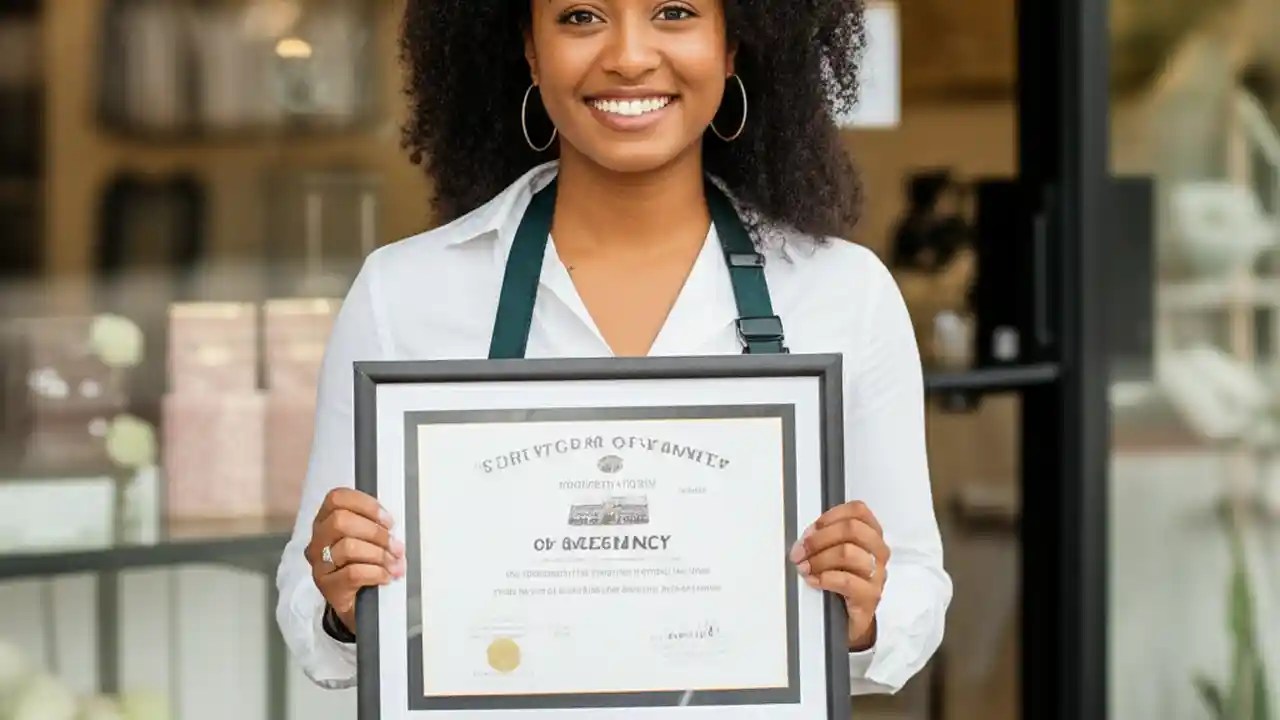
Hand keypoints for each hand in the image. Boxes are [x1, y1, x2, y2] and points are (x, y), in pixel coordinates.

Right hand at [305, 488, 404, 634]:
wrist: (357, 606)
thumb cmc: (366, 565)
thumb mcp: (369, 541)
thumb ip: (375, 526)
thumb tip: (392, 526)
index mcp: (326, 521)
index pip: (337, 499)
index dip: (366, 505)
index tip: (389, 521)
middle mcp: (318, 540)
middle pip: (340, 521)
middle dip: (375, 532)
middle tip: (396, 546)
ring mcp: (319, 564)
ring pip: (348, 547)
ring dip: (379, 554)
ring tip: (395, 564)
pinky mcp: (327, 587)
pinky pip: (353, 573)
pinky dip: (376, 573)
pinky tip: (387, 577)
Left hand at [789, 501, 889, 650]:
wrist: (849, 620)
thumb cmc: (841, 583)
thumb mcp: (834, 555)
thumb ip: (824, 539)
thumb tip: (805, 538)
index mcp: (871, 536)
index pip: (858, 511)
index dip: (831, 516)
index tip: (813, 528)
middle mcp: (878, 552)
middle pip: (852, 529)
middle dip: (819, 538)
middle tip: (800, 551)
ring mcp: (877, 574)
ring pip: (848, 552)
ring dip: (819, 559)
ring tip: (805, 568)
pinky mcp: (870, 597)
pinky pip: (847, 580)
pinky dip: (825, 578)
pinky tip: (814, 581)